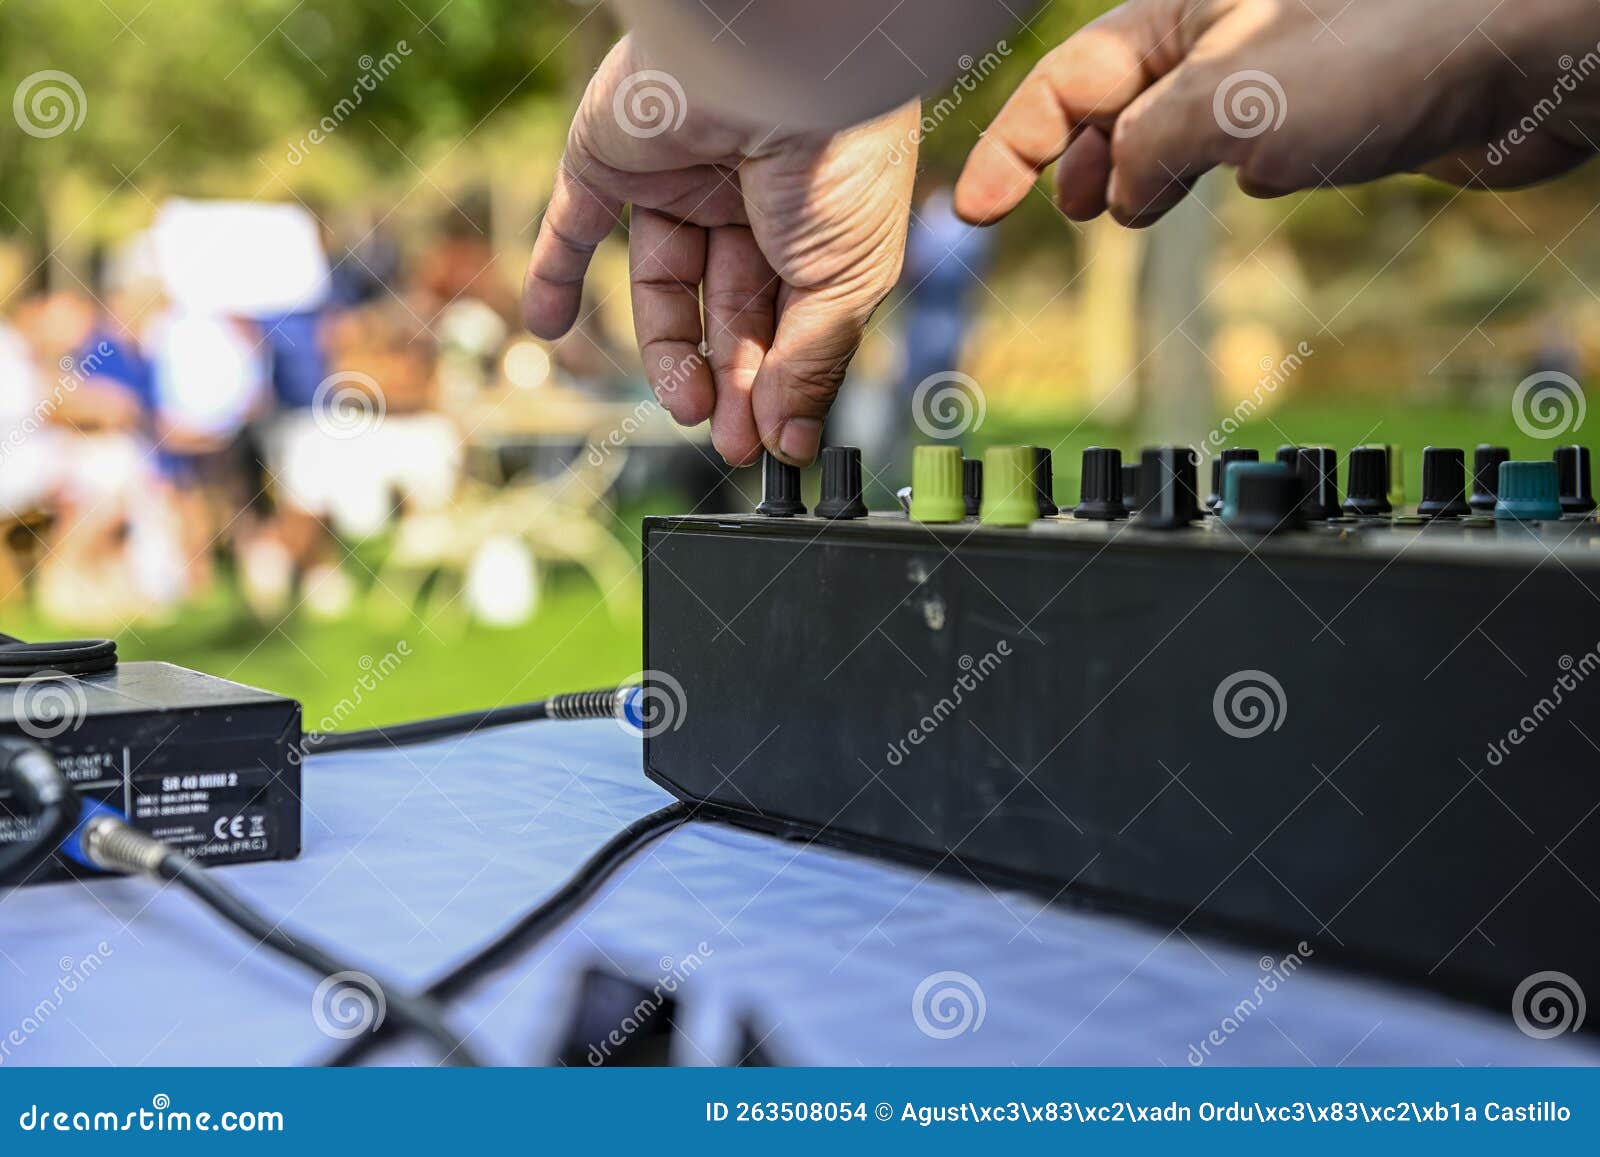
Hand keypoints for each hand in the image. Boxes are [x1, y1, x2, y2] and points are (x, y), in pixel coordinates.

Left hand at [524, 36, 917, 464]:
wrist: (776, 64)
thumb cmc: (836, 164)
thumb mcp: (844, 282)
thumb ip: (813, 364)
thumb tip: (792, 440)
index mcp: (818, 219)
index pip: (792, 315)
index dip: (781, 381)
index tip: (772, 445)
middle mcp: (749, 198)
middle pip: (729, 309)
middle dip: (732, 379)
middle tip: (732, 439)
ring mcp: (679, 177)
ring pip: (664, 282)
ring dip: (670, 352)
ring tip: (685, 406)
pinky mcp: (612, 159)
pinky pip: (574, 223)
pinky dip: (555, 273)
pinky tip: (548, 326)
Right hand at [955, 0, 1599, 227]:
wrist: (1528, 56)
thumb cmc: (1390, 47)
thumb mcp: (1232, 103)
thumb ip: (1147, 148)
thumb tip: (1114, 192)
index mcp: (1181, 9)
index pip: (1068, 79)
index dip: (1011, 145)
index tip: (972, 210)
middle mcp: (1220, 31)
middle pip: (1112, 94)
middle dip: (1063, 153)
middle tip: (1037, 212)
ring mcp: (1273, 67)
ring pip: (1173, 124)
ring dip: (1132, 172)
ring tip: (1107, 216)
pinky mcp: (1325, 105)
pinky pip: (1238, 141)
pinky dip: (1207, 173)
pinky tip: (1207, 196)